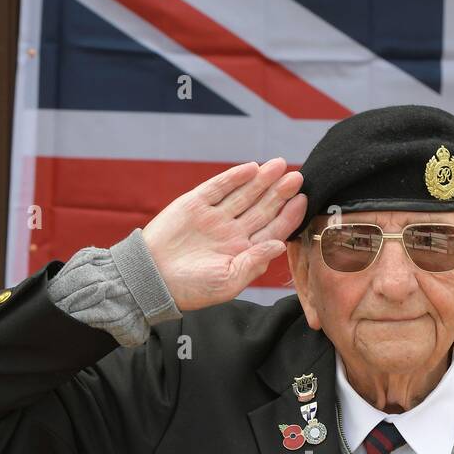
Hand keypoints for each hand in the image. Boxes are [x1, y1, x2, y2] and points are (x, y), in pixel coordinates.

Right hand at [140, 158, 306, 311]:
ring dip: (262, 180)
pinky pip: (219, 187)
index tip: (303, 200)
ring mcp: (214, 217)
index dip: (288, 215)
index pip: (272, 230)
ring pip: (244, 194)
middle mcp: (232, 232)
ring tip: (279, 165)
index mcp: (242, 252)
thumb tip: (280, 244)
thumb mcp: (228, 281)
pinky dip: (234, 177)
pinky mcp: (195, 204)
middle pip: (262, 208)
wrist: (151, 278)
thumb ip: (254, 261)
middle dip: (279, 192)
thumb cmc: (191, 288)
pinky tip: (252, 168)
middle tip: (297, 176)